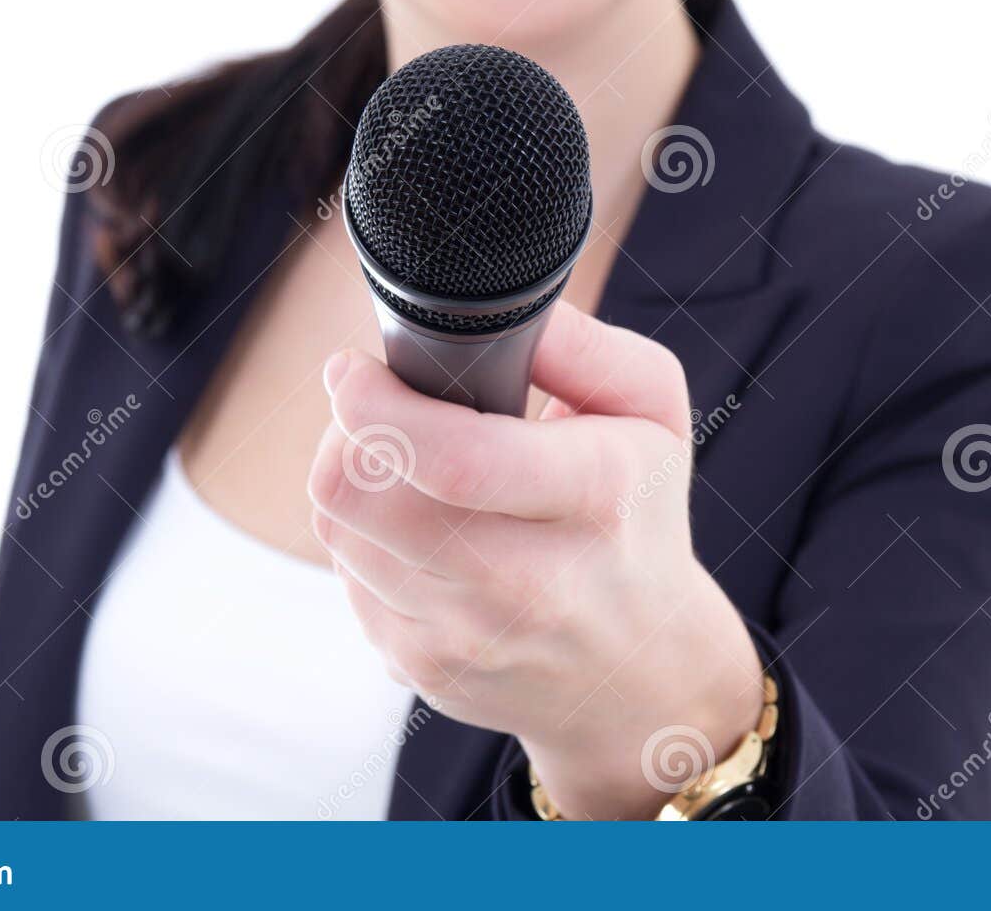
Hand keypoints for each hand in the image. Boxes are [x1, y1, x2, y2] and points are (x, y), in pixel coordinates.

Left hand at [307, 302, 763, 818]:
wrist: (643, 671)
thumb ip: (578, 345)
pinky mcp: (424, 669)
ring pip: (340, 530)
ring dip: (353, 479)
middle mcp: (532, 582)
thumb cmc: (635, 516)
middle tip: (379, 408)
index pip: (455, 460)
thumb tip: (487, 319)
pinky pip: (346, 577)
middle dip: (349, 430)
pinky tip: (417, 528)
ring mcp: (471, 636)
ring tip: (402, 465)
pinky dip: (365, 539)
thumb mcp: (650, 408)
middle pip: (361, 493)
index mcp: (594, 496)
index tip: (351, 370)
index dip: (375, 404)